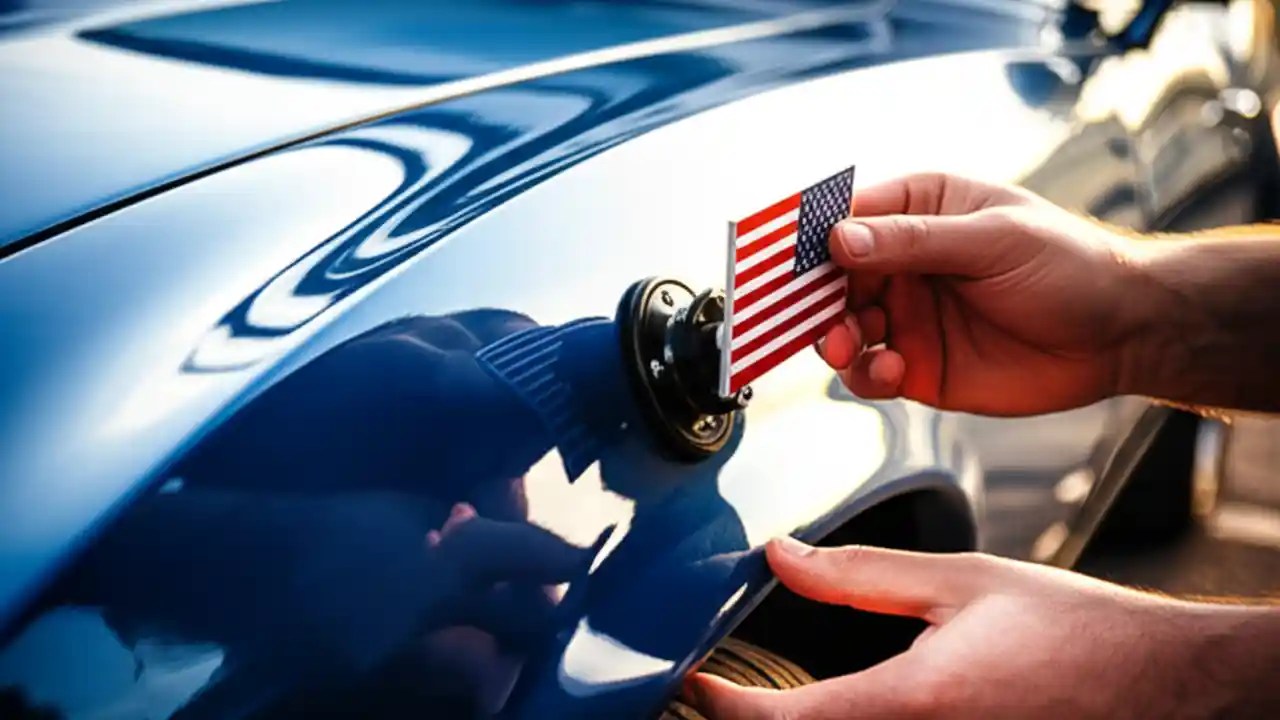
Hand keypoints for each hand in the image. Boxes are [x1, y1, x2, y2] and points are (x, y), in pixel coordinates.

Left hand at [682, 539, 1279, 719]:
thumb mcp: (965, 582)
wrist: (1171, 690)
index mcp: (915, 702)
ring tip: (762, 701)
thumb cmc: (1080, 634)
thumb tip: (783, 554)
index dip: (721, 707)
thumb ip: (862, 571)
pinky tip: (831, 713)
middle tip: (714, 692)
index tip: (692, 682)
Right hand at [818, 173, 1153, 415]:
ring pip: (841, 328)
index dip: (810, 238)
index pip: (846, 217)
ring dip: (834, 339)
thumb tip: (840, 239)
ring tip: (850, 348)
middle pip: (831, 279)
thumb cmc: (1068, 265)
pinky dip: (866, 375)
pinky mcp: (918, 365)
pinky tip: (891, 372)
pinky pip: (869, 373)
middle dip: (814, 300)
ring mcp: (908, 315)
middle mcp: (904, 263)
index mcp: (919, 210)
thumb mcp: (993, 240)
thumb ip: (914, 240)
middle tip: (817, 317)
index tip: (783, 260)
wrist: (1121, 334)